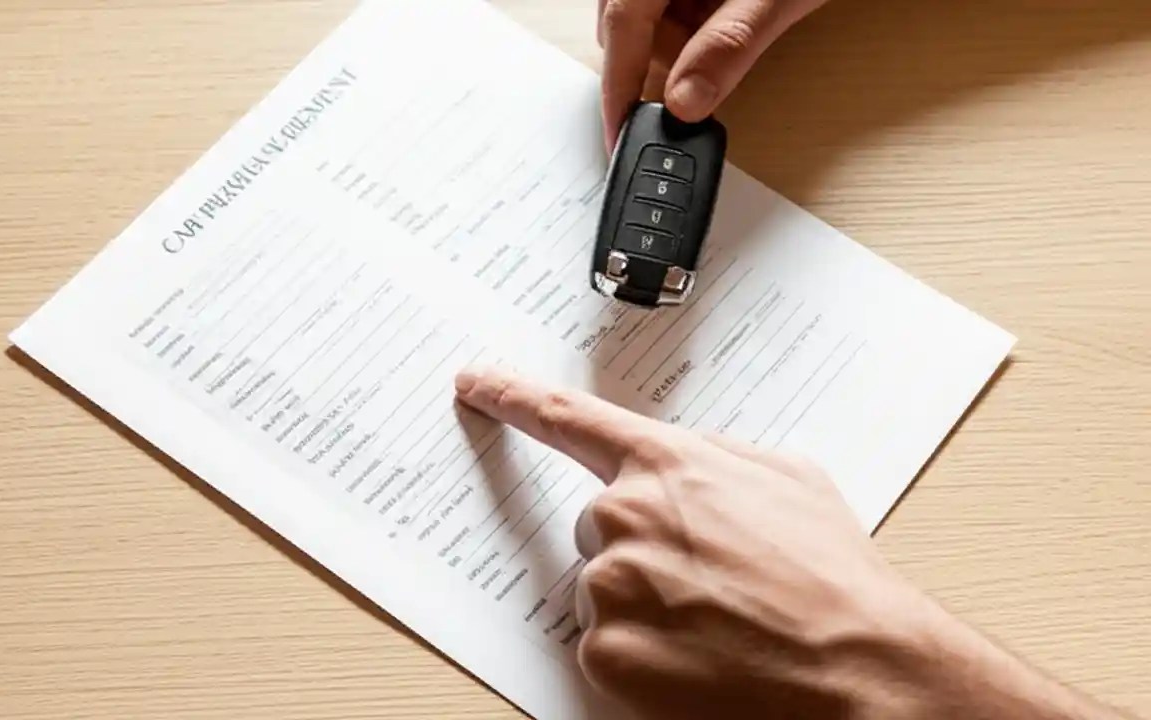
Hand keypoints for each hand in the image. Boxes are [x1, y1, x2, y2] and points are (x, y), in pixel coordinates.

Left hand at [454, 365, 1135, 719]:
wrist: (859, 669)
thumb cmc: (833, 579)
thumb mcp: (789, 481)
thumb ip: (715, 460)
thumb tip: (681, 469)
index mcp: (668, 465)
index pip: (570, 419)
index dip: (514, 397)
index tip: (476, 384)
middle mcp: (626, 516)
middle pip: (597, 528)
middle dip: (640, 549)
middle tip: (706, 581)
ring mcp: (611, 586)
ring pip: (601, 590)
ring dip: (643, 606)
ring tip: (714, 626)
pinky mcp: (604, 652)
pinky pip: (605, 648)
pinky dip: (642, 660)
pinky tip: (697, 662)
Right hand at [597, 0, 828, 148]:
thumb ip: (728, 47)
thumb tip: (686, 102)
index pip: (621, 29)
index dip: (617, 88)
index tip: (619, 132)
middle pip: (626, 21)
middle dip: (659, 59)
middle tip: (698, 82)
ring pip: (646, 12)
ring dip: (680, 36)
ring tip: (732, 23)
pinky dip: (689, 15)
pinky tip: (724, 8)